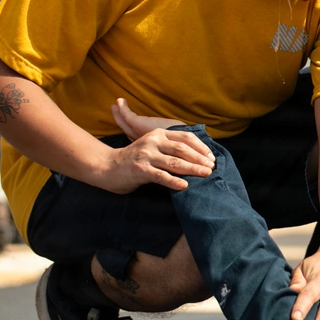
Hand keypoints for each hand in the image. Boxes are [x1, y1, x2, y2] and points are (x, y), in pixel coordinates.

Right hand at [101, 98, 215, 193]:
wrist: (107, 166)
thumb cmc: (136, 159)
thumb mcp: (153, 146)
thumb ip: (169, 147)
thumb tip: (196, 155)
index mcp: (158, 133)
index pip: (185, 137)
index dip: (201, 147)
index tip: (212, 157)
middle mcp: (152, 141)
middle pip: (182, 149)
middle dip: (199, 158)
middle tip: (212, 167)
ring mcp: (146, 155)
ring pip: (174, 162)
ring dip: (192, 169)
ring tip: (205, 174)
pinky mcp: (140, 169)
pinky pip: (161, 176)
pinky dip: (174, 181)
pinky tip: (184, 186)